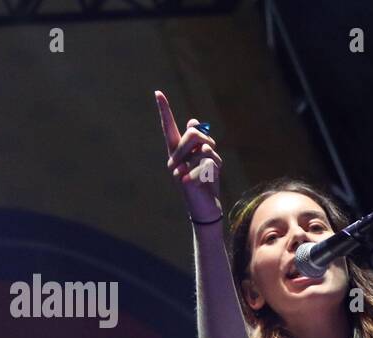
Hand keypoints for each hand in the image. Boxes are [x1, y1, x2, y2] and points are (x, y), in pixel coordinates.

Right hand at [154, 90, 223, 221]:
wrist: (207, 209)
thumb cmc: (206, 183)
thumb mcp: (205, 159)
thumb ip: (199, 142)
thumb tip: (193, 121)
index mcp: (176, 152)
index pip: (168, 128)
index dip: (164, 110)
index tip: (158, 92)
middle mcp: (174, 159)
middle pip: (193, 133)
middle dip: (207, 140)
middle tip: (210, 154)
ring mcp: (178, 170)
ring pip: (205, 148)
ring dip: (215, 158)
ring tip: (209, 172)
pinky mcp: (186, 180)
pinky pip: (209, 164)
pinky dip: (214, 171)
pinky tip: (208, 182)